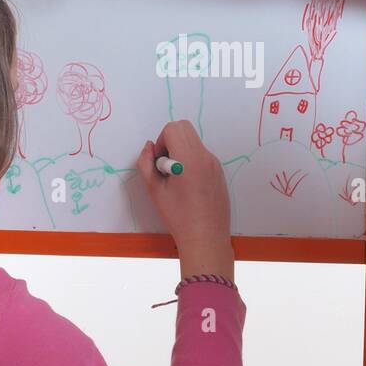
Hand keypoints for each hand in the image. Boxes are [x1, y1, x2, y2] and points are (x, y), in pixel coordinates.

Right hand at [137, 120, 232, 275]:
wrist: (206, 237)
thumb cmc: (179, 217)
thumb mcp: (155, 190)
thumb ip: (146, 164)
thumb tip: (148, 147)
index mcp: (189, 159)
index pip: (174, 128)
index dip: (161, 141)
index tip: (160, 162)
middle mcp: (205, 156)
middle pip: (185, 128)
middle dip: (170, 140)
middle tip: (165, 165)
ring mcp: (215, 164)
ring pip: (194, 142)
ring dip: (181, 151)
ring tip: (176, 179)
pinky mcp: (219, 172)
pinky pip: (202, 155)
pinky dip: (191, 161)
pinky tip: (188, 186)